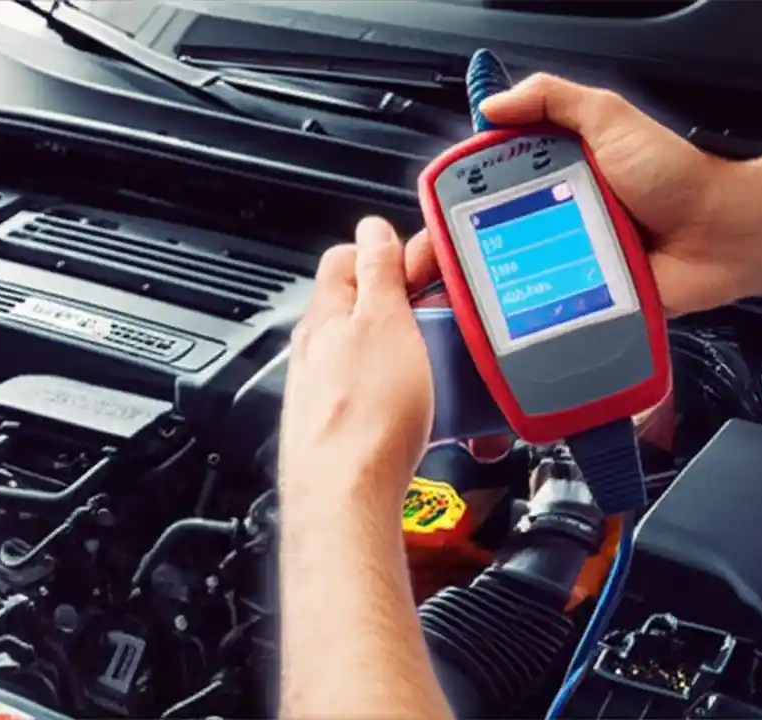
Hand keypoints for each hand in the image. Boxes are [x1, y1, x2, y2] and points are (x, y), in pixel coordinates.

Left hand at [279, 218, 434, 512]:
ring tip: (440, 367)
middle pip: (366, 306)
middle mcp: (318, 350)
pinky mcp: (342, 427)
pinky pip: (377, 395)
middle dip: (409, 307)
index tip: (429, 263)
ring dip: (411, 352)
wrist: (345, 500)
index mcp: (325, 314)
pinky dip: (405, 394)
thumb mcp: (383, 322)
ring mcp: (327, 391)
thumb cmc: (363, 419)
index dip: (391, 251)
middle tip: (443, 318)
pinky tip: (423, 410)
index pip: (350, 257)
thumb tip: (374, 228)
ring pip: (374, 353)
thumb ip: (378, 272)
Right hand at [409, 73, 740, 316]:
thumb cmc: (675, 179)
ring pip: (505, 283)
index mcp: (550, 174)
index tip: (430, 225)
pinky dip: (521, 323)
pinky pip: (542, 314)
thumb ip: (553, 100)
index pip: (483, 190)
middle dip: (450, 260)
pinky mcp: (581, 301)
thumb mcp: (609, 118)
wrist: (721, 237)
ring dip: (480, 295)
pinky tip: (498, 328)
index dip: (449, 208)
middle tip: (429, 275)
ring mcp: (564, 262)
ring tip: (454, 306)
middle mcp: (552, 218)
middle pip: (483, 242)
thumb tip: (495, 103)